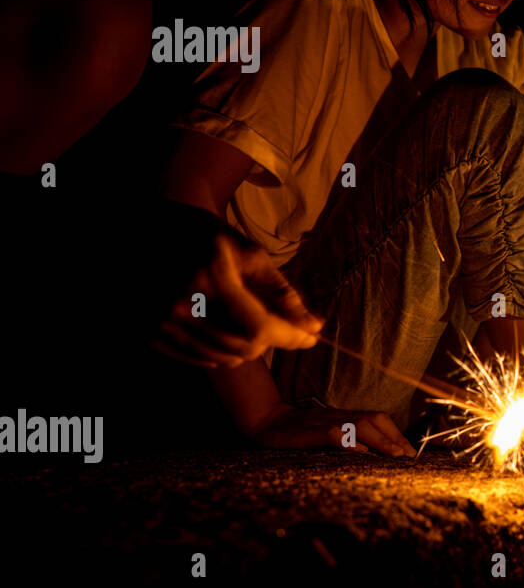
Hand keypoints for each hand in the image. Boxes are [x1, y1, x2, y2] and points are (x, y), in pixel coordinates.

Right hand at [152, 231, 322, 367]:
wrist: (148, 229)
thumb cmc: (208, 237)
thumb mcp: (250, 254)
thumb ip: (281, 292)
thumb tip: (312, 326)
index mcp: (210, 275)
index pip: (260, 324)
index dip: (290, 336)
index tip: (312, 338)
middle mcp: (182, 302)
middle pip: (242, 346)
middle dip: (272, 341)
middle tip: (288, 331)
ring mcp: (161, 321)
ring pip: (222, 357)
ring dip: (249, 349)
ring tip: (259, 331)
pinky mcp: (148, 333)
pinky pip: (198, 358)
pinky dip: (221, 354)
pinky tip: (231, 338)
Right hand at [253, 405, 416, 456]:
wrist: (264, 422)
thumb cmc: (295, 432)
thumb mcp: (323, 433)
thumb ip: (344, 439)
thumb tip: (368, 452)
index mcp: (344, 418)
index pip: (377, 419)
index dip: (395, 433)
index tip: (410, 450)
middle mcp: (339, 417)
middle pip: (374, 420)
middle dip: (395, 437)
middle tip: (408, 455)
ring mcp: (324, 422)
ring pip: (359, 425)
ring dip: (380, 440)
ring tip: (394, 453)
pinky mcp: (308, 431)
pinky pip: (332, 434)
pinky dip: (348, 440)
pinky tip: (360, 451)